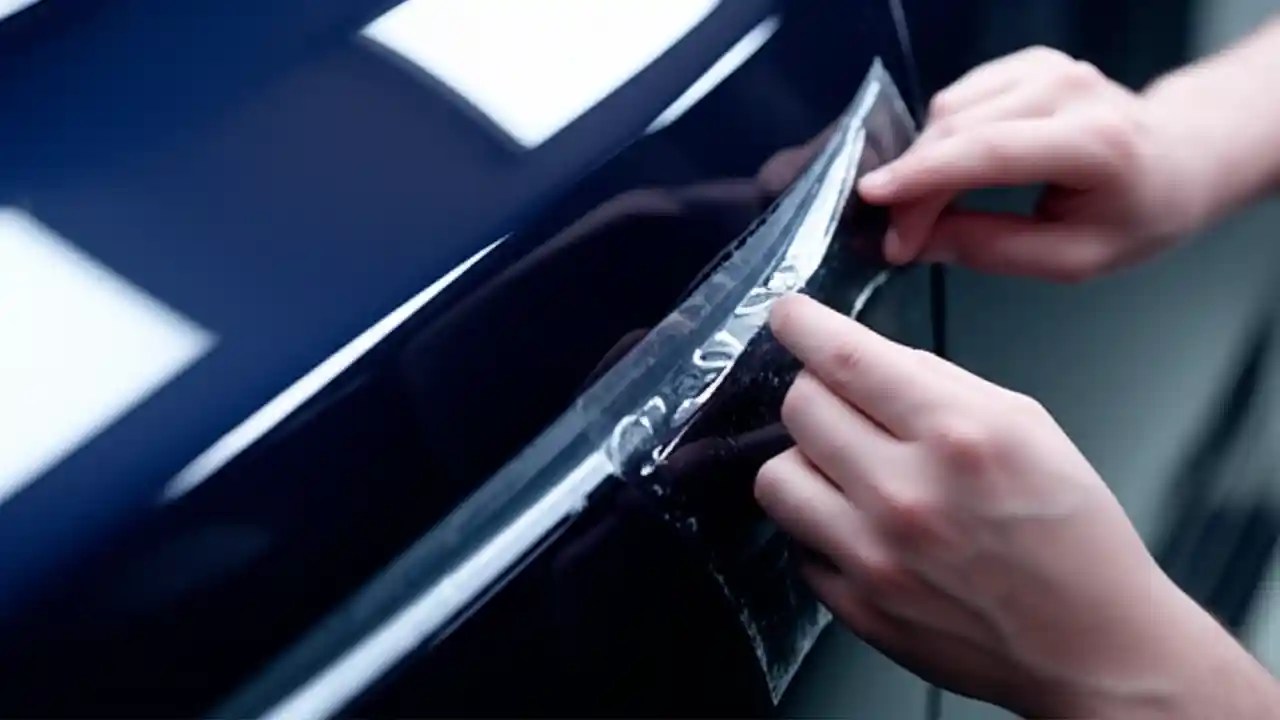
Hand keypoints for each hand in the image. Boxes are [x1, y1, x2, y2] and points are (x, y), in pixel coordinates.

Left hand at [755, 295, 1269, 718]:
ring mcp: (875, 556)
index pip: (845, 358)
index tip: (789, 315)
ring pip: (778, 475)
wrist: (1095, 645)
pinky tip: (865, 528)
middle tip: (842, 404)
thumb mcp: (1029, 427)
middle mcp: (907, 494)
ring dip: (804, 460)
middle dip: (815, 392)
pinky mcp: (858, 605)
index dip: (802, 324)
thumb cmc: (1073, 537)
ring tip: (844, 469)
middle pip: (799, 407)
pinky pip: (798, 541)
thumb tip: (875, 358)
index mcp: (958, 436)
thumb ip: (943, 383)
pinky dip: (821, 526)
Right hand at [859, 46, 1210, 281]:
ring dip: (922, 163)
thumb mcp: (1073, 259)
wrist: (1179, 158)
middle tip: (898, 238)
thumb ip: (991, 249)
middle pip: (958, 128)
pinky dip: (939, 139)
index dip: (921, 179)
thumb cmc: (1138, 213)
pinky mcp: (1030, 62)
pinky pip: (959, 97)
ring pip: (949, 109)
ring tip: (922, 210)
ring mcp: (1049, 67)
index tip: (873, 203)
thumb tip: (917, 242)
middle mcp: (1070, 89)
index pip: (987, 152)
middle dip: (913, 185)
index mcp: (1094, 143)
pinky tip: (946, 172)